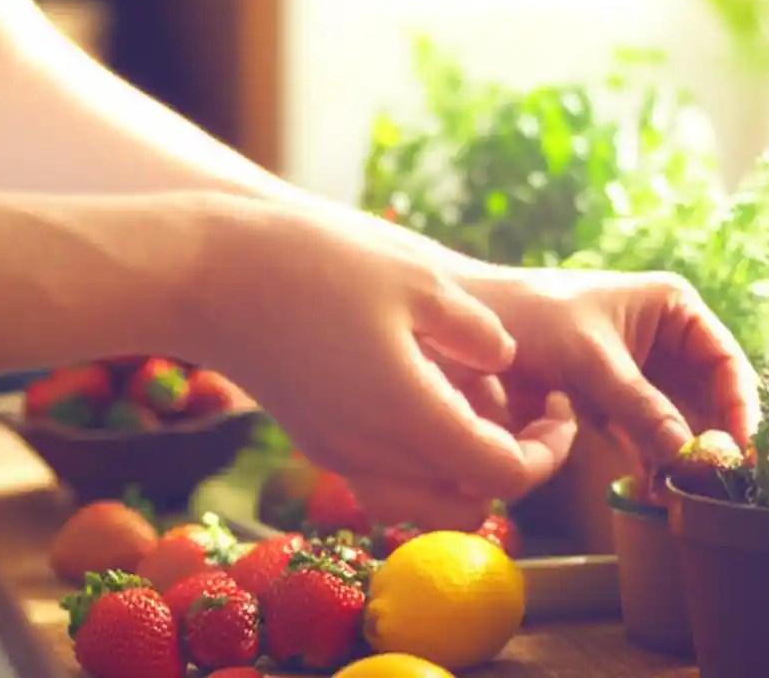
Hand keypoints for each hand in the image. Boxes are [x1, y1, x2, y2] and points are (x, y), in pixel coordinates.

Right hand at [183, 199, 574, 529]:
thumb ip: (475, 330)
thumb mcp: (418, 279)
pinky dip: (423, 459)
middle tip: (529, 414)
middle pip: (467, 505)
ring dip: (465, 471)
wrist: (207, 276)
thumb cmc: (314, 263)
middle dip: (511, 469)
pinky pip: (387, 479)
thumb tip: (505, 360)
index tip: (561, 408)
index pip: (504, 475)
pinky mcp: (316, 441)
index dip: (548, 452)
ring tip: (478, 403)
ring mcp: (339, 455)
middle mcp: (373, 454)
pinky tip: (427, 394)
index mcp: (409, 417)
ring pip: (425, 501)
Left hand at [461, 268, 759, 470]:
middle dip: (710, 438)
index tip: (739, 448)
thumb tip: (687, 454)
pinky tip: (656, 487)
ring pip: (678, 421)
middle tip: (714, 483)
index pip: (725, 361)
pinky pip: (645, 436)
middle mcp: (665, 340)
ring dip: (681, 456)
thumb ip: (641, 406)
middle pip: (707, 397)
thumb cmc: (532, 319)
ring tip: (685, 492)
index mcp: (672, 309)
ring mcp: (640, 374)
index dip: (739, 405)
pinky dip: (651, 461)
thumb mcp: (591, 361)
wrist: (468, 333)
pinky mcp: (614, 404)